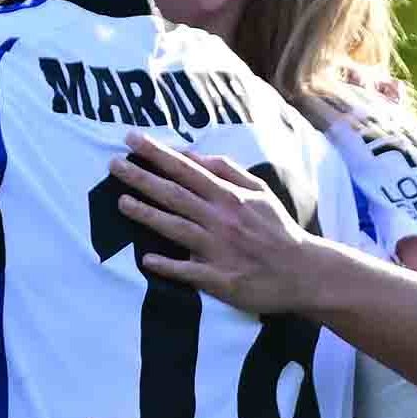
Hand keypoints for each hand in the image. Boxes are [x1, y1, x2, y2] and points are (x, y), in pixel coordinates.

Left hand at [106, 132, 323, 316]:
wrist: (303, 271)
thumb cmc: (277, 229)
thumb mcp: (259, 191)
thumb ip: (226, 171)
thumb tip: (193, 155)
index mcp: (229, 196)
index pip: (186, 169)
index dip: (157, 154)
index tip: (131, 139)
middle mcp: (220, 219)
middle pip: (175, 195)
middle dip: (142, 178)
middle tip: (113, 165)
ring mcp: (219, 249)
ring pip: (177, 228)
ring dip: (148, 215)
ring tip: (121, 202)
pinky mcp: (221, 278)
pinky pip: (190, 271)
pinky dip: (169, 265)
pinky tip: (146, 259)